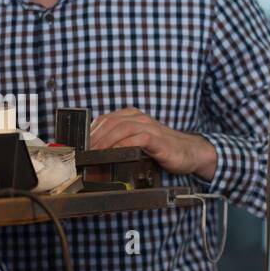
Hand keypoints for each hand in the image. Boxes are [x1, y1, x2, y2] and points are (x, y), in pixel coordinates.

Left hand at [88, 108, 216, 177]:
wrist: (189, 153)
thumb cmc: (160, 149)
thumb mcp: (136, 143)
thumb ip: (118, 143)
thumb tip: (95, 153)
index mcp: (130, 116)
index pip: (104, 120)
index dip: (90, 133)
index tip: (80, 147)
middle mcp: (138, 118)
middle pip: (109, 123)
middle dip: (94, 138)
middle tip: (85, 154)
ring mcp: (149, 127)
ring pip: (121, 128)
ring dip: (106, 141)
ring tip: (95, 154)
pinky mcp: (157, 139)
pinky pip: (138, 138)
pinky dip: (124, 145)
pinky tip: (116, 153)